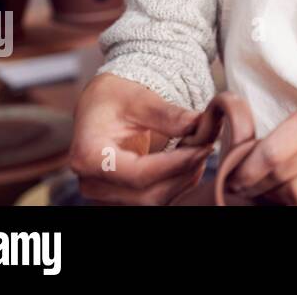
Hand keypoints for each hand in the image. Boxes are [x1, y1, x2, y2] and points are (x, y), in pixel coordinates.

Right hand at [70, 74, 210, 204]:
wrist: (98, 105)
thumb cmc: (114, 97)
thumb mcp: (139, 98)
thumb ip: (168, 114)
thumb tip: (200, 123)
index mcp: (89, 156)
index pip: (139, 174)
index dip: (176, 164)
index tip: (204, 147)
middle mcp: (91, 182)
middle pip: (146, 195)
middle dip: (183, 173)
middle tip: (207, 146)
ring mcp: (102, 194)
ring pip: (152, 201)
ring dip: (182, 180)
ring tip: (199, 150)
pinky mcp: (117, 197)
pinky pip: (152, 198)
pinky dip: (175, 183)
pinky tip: (189, 161)